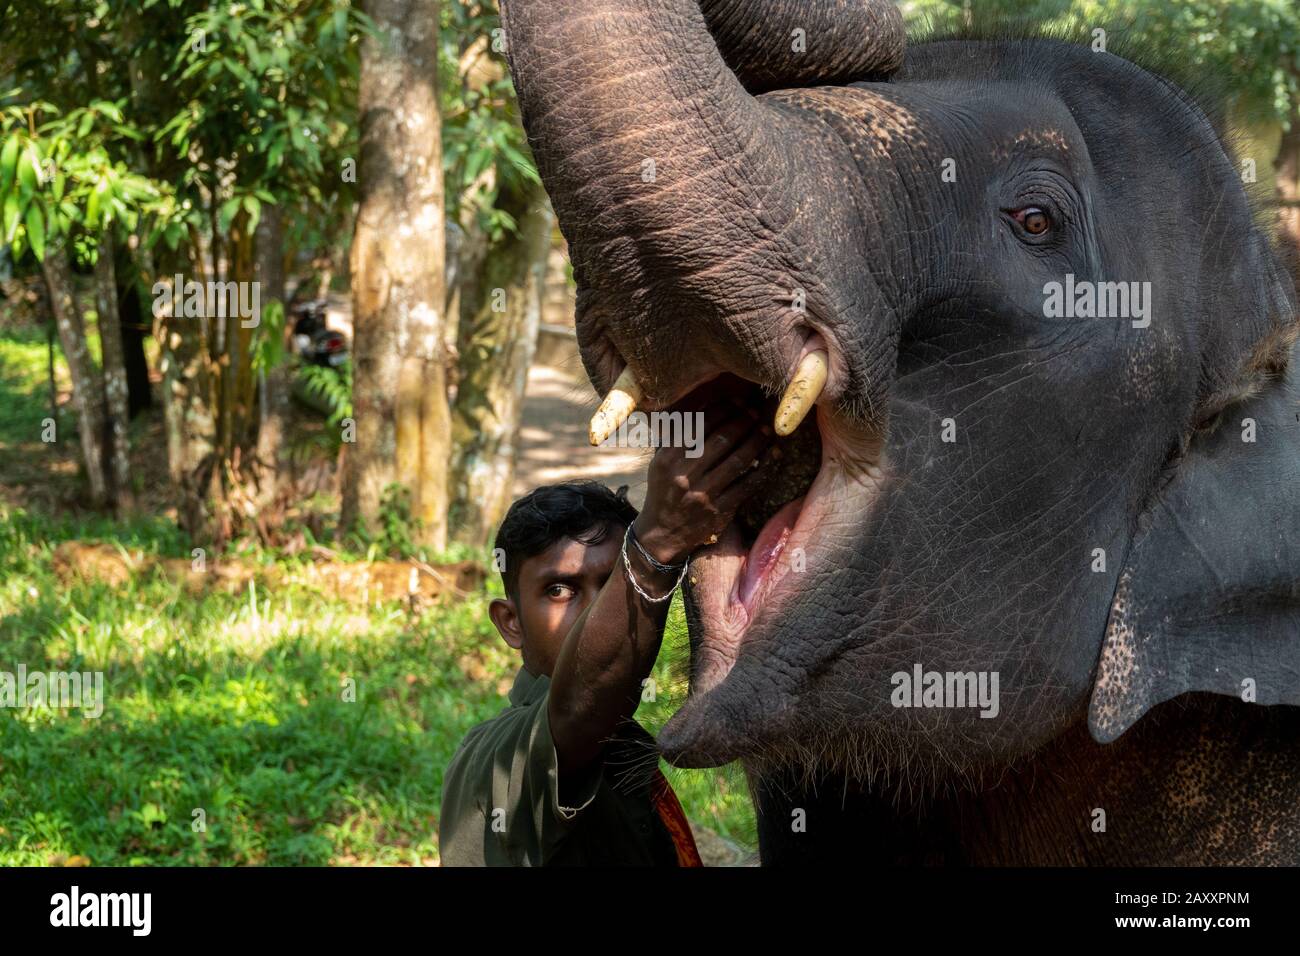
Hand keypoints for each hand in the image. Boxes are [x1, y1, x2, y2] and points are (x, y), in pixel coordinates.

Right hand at [633, 397, 775, 565]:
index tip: (738, 401)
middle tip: (757, 411)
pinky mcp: (719, 511)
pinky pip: (747, 486)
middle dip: (743, 422)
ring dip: (756, 442)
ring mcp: (703, 494)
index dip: (723, 410)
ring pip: (737, 461)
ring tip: (767, 429)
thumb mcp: (660, 461)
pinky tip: (774, 455)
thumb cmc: (664, 490)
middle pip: (722, 440)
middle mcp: (684, 475)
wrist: (662, 534)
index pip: (700, 426)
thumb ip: (677, 437)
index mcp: (668, 458)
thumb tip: (701, 406)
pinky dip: (763, 469)